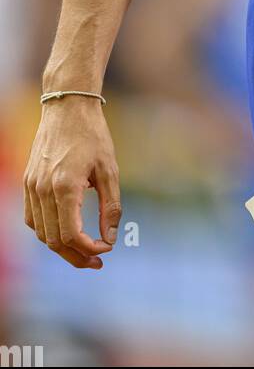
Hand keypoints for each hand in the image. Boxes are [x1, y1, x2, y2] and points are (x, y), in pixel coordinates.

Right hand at [23, 97, 121, 268]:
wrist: (67, 107)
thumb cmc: (93, 135)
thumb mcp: (109, 170)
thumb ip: (110, 207)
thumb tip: (110, 238)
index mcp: (64, 187)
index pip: (70, 235)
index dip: (89, 249)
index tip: (107, 248)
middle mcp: (42, 190)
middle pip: (53, 241)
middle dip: (76, 256)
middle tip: (97, 261)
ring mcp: (31, 187)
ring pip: (41, 233)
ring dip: (61, 247)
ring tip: (84, 250)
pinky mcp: (28, 183)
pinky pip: (33, 218)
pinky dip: (48, 231)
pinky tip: (67, 231)